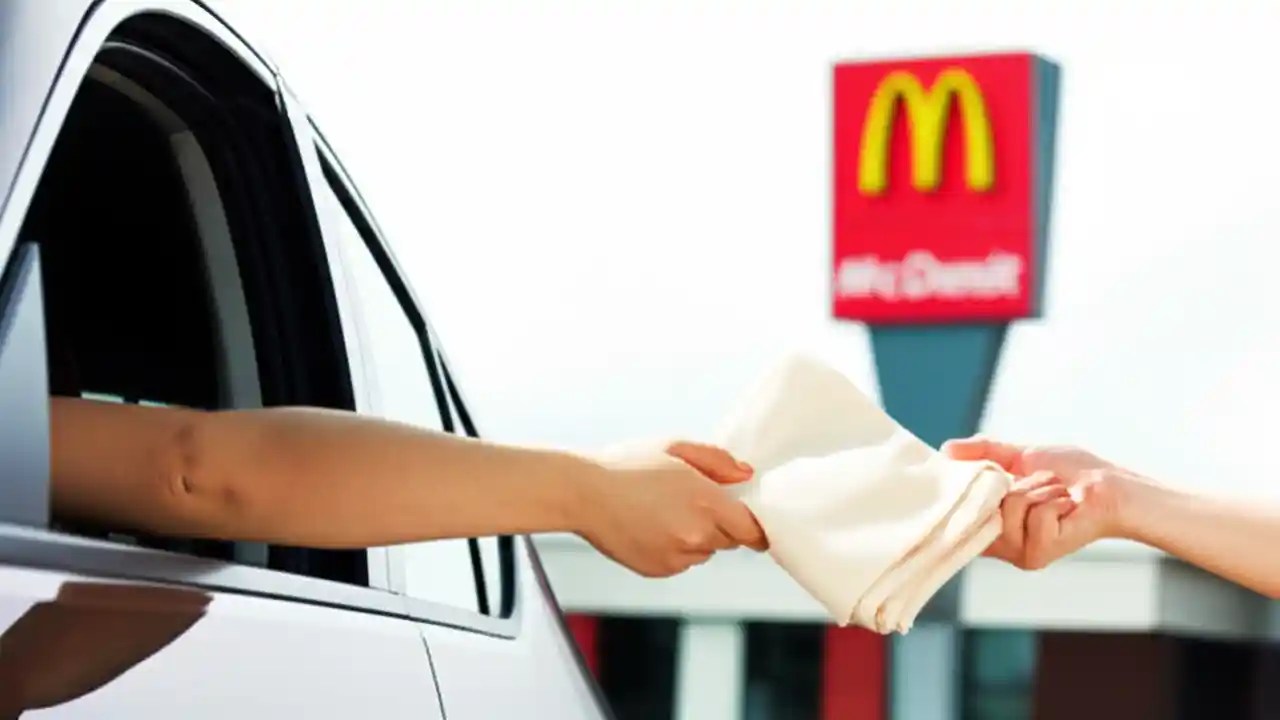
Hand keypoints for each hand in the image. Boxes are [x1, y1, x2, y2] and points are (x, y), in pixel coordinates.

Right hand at [574, 441, 766, 577]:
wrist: (582, 493)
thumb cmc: (625, 465)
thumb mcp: (675, 447)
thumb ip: (717, 460)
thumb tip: (745, 475)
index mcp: (706, 502)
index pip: (751, 529)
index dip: (755, 526)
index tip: (752, 521)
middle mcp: (696, 536)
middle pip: (729, 540)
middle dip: (719, 524)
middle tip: (691, 502)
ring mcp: (676, 557)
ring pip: (704, 552)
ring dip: (696, 538)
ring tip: (663, 512)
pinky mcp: (658, 570)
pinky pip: (681, 562)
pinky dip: (675, 549)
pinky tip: (650, 527)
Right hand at [942, 437, 1130, 569]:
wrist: (1111, 486)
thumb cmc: (1072, 473)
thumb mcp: (1019, 454)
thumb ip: (983, 452)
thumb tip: (945, 449)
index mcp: (993, 524)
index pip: (958, 517)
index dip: (963, 495)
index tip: (984, 479)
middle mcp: (1001, 544)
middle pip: (979, 507)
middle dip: (1014, 483)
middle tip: (1038, 485)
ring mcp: (1019, 552)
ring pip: (1009, 508)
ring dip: (1038, 491)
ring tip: (1056, 495)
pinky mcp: (1040, 553)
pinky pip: (1035, 515)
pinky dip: (1054, 501)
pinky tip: (1067, 507)